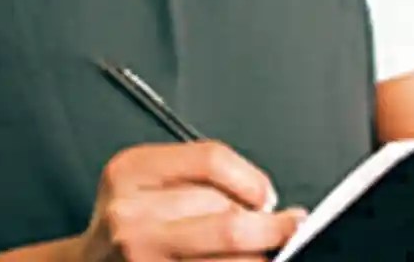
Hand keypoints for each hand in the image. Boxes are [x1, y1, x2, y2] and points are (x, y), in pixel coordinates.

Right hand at [77, 140, 306, 261]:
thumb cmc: (128, 221)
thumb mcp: (145, 178)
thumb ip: (197, 174)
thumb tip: (265, 198)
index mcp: (130, 172)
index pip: (211, 161)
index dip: (252, 180)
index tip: (267, 197)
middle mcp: (130, 215)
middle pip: (227, 215)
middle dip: (269, 227)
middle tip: (286, 228)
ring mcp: (142, 257)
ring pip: (233, 257)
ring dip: (258, 256)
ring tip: (260, 251)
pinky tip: (238, 261)